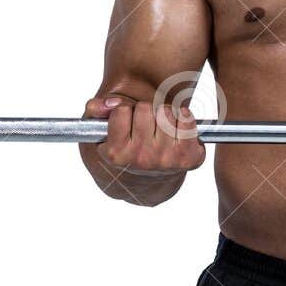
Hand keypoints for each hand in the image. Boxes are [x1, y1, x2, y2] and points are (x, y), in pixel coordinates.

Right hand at [82, 95, 205, 175]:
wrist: (147, 182)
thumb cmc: (124, 149)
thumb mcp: (100, 133)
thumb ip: (95, 111)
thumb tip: (110, 103)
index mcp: (117, 153)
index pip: (121, 111)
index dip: (124, 111)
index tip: (126, 122)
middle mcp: (143, 159)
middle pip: (145, 108)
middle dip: (144, 112)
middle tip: (143, 126)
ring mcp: (167, 159)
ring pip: (166, 111)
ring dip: (163, 115)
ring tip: (158, 129)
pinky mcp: (189, 157)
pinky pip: (187, 118)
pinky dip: (182, 118)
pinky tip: (174, 131)